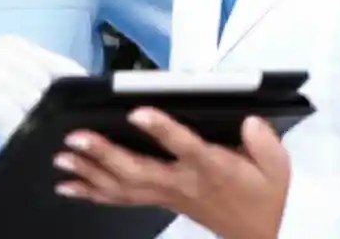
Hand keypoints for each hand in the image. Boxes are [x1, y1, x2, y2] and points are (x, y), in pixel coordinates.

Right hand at [0, 35, 86, 136]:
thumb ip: (24, 77)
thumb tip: (56, 99)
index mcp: (14, 46)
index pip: (64, 66)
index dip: (79, 89)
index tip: (87, 109)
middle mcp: (10, 55)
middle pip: (55, 88)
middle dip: (61, 112)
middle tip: (63, 133)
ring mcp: (1, 75)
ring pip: (40, 106)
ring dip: (41, 126)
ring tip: (41, 141)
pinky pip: (19, 122)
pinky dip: (21, 135)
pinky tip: (17, 143)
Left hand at [54, 109, 289, 238]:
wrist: (259, 235)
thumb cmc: (264, 195)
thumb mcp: (277, 167)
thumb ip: (263, 142)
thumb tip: (250, 120)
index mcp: (212, 168)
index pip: (185, 147)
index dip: (161, 130)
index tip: (139, 112)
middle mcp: (182, 182)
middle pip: (138, 170)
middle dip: (104, 154)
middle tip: (77, 138)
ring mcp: (166, 194)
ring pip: (122, 186)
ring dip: (89, 172)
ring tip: (62, 158)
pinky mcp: (158, 200)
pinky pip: (119, 198)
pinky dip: (91, 191)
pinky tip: (68, 185)